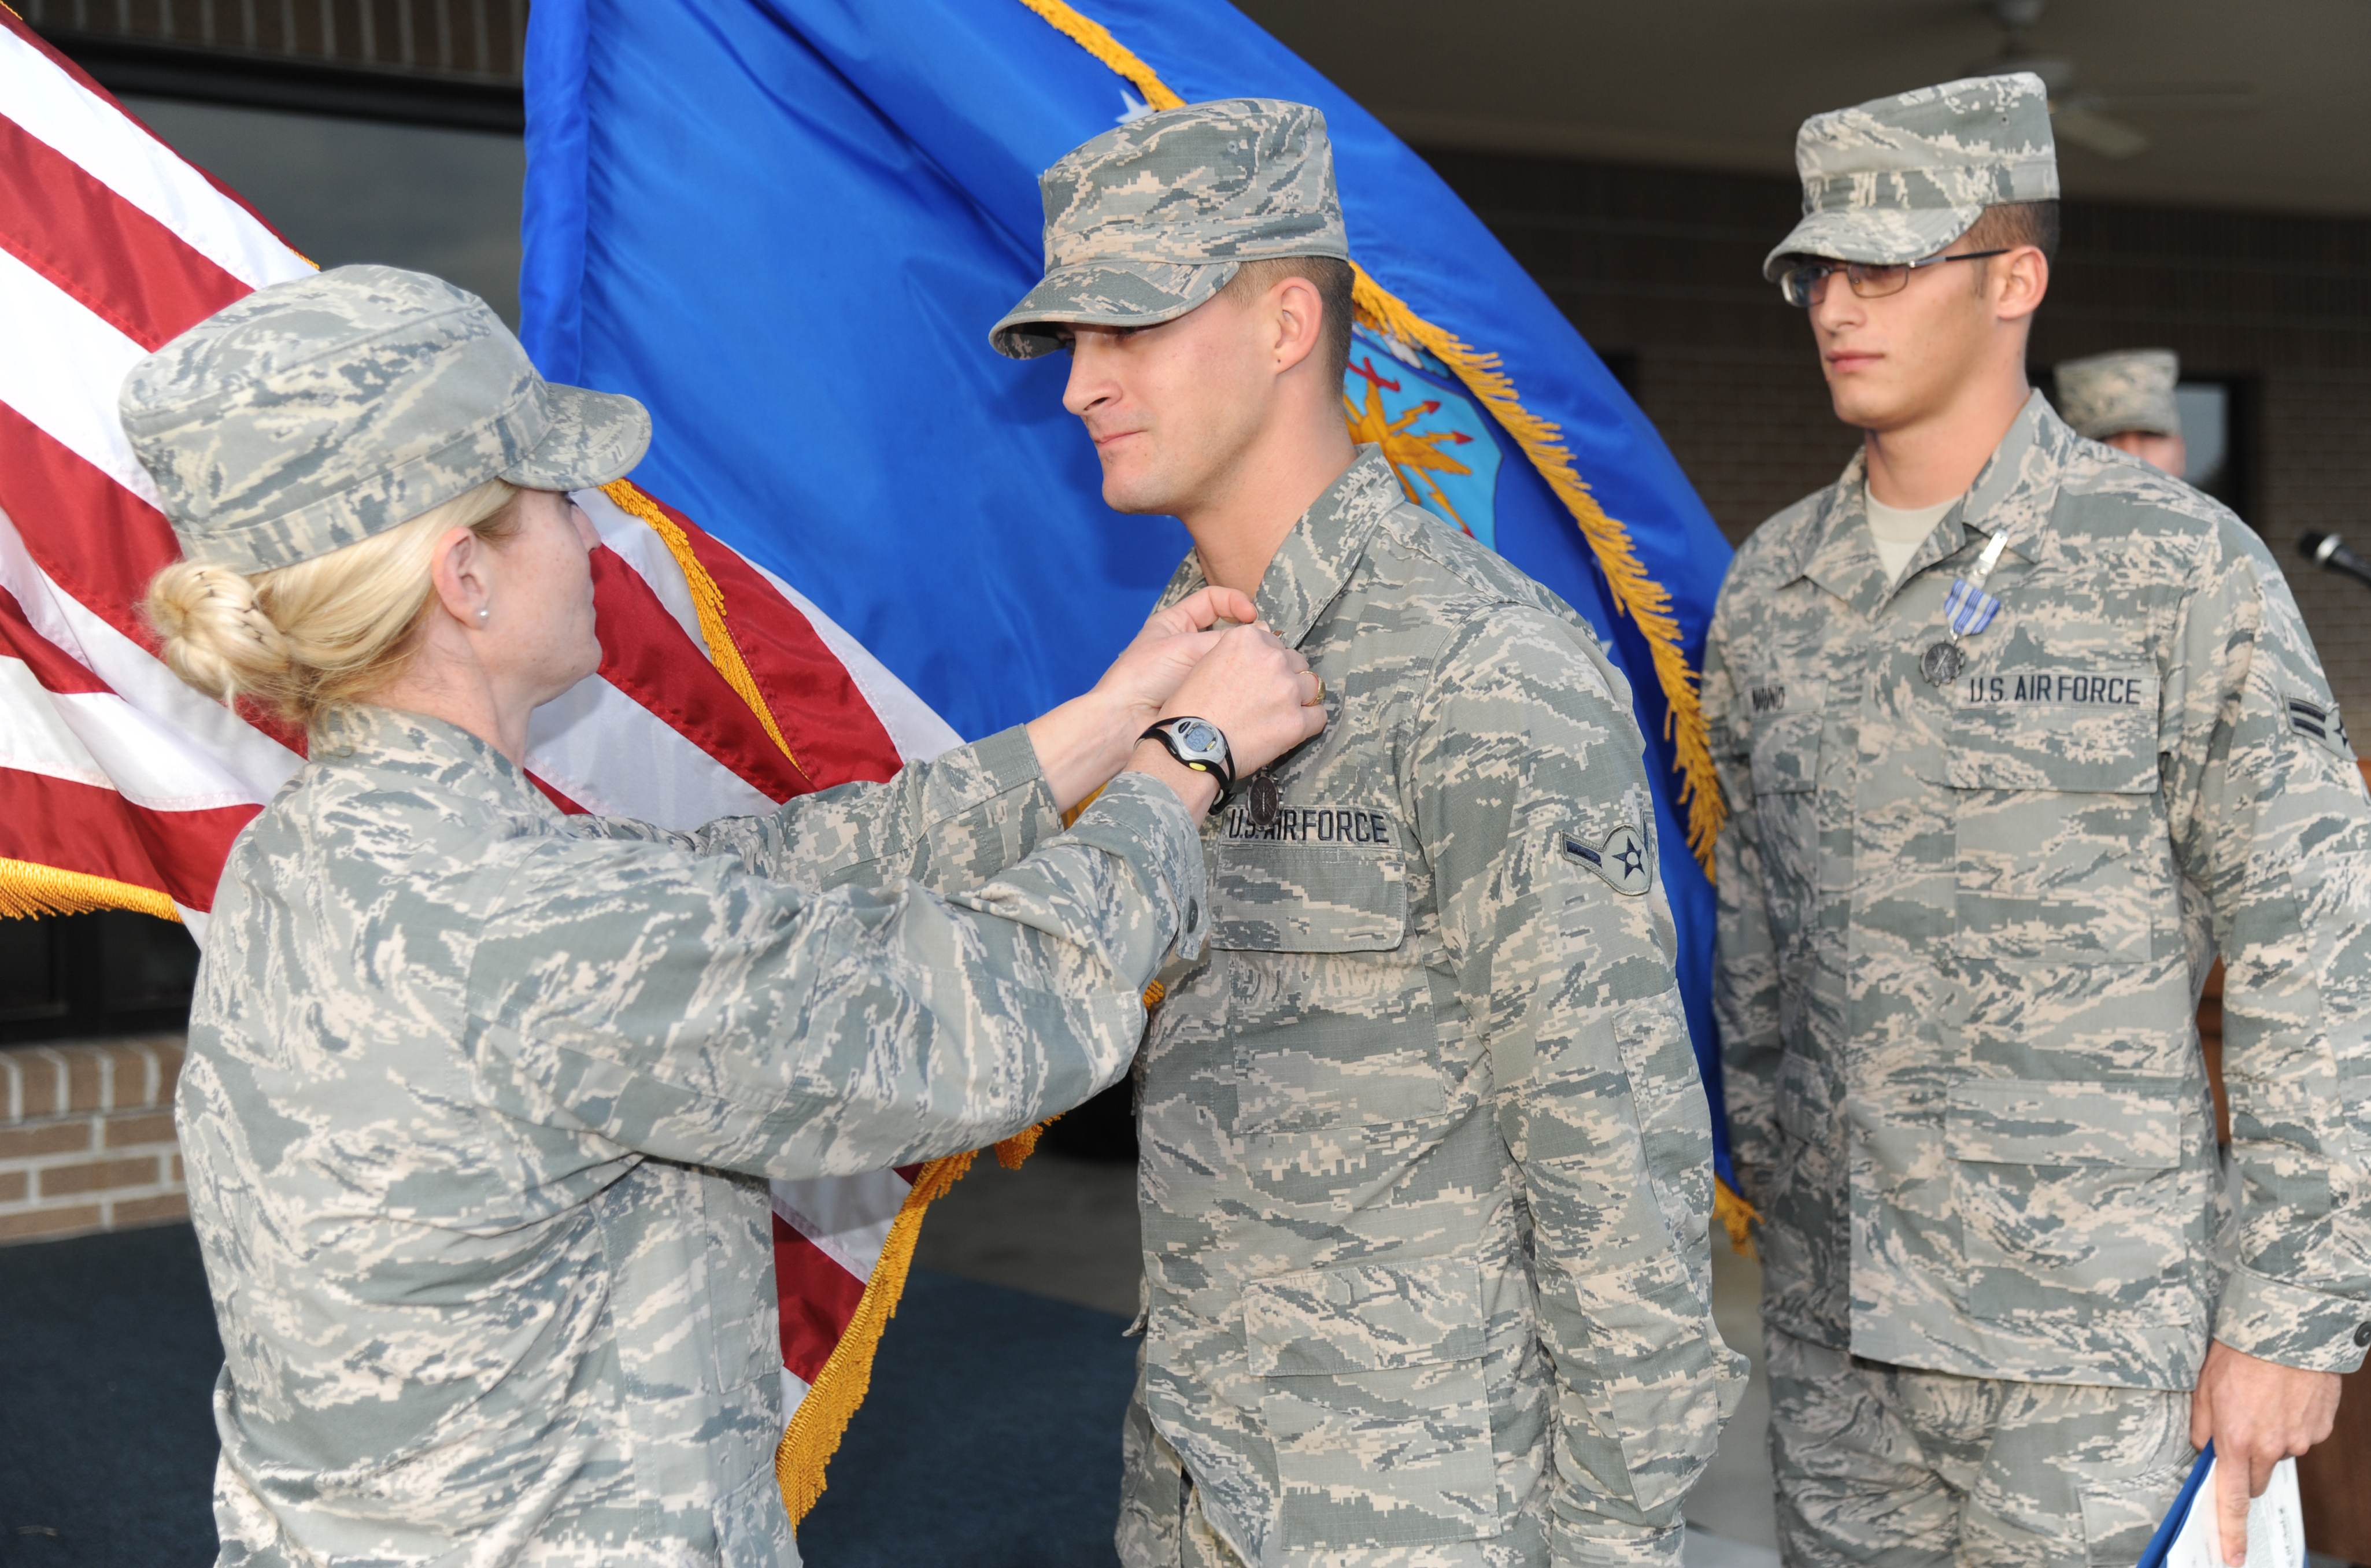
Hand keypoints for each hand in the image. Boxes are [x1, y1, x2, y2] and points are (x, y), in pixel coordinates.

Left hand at [1090, 586, 1260, 725]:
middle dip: (1244, 635)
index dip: (1234, 602)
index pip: (1212, 601)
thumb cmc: (1143, 676)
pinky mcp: (1202, 694)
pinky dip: (1239, 683)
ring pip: (1228, 659)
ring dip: (1242, 660)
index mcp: (1175, 622)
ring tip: (1256, 665)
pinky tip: (1249, 685)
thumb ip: (1223, 640)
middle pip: (1224, 630)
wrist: (1126, 720)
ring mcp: (1195, 670)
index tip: (1251, 614)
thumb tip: (1262, 635)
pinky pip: (1226, 684)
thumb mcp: (1184, 646)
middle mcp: (1186, 644)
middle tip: (1260, 643)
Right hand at [1153, 622, 1323, 778]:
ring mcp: (1288, 690)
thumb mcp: (1205, 664)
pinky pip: (1319, 716)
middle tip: (1270, 697)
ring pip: (1312, 686)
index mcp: (1247, 639)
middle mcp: (1272, 658)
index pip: (1274, 643)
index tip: (1259, 677)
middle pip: (1296, 662)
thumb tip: (1255, 652)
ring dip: (1301, 697)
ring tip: (1284, 713)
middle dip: (1286, 677)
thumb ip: (1234, 653)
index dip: (1268, 662)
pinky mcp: (1297, 721)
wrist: (1190, 746)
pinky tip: (1295, 728)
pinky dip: (1310, 722)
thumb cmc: (1189, 709)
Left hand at [2190, 1338, 2340, 1564]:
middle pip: (2256, 1478)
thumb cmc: (2238, 1353)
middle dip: (2245, 1465)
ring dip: (2269, 1438)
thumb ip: (2202, 1427)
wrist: (2286, 1328)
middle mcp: (2270, 1447)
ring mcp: (2299, 1440)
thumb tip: (2205, 1452)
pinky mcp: (2319, 1428)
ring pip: (2279, 1453)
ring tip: (2261, 1400)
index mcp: (2236, 1441)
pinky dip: (2290, 1423)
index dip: (2231, 1531)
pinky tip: (2283, 1397)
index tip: (2233, 1557)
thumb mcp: (2203, 1387)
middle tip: (2238, 1430)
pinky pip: (2300, 1436)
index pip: (2232, 1499)